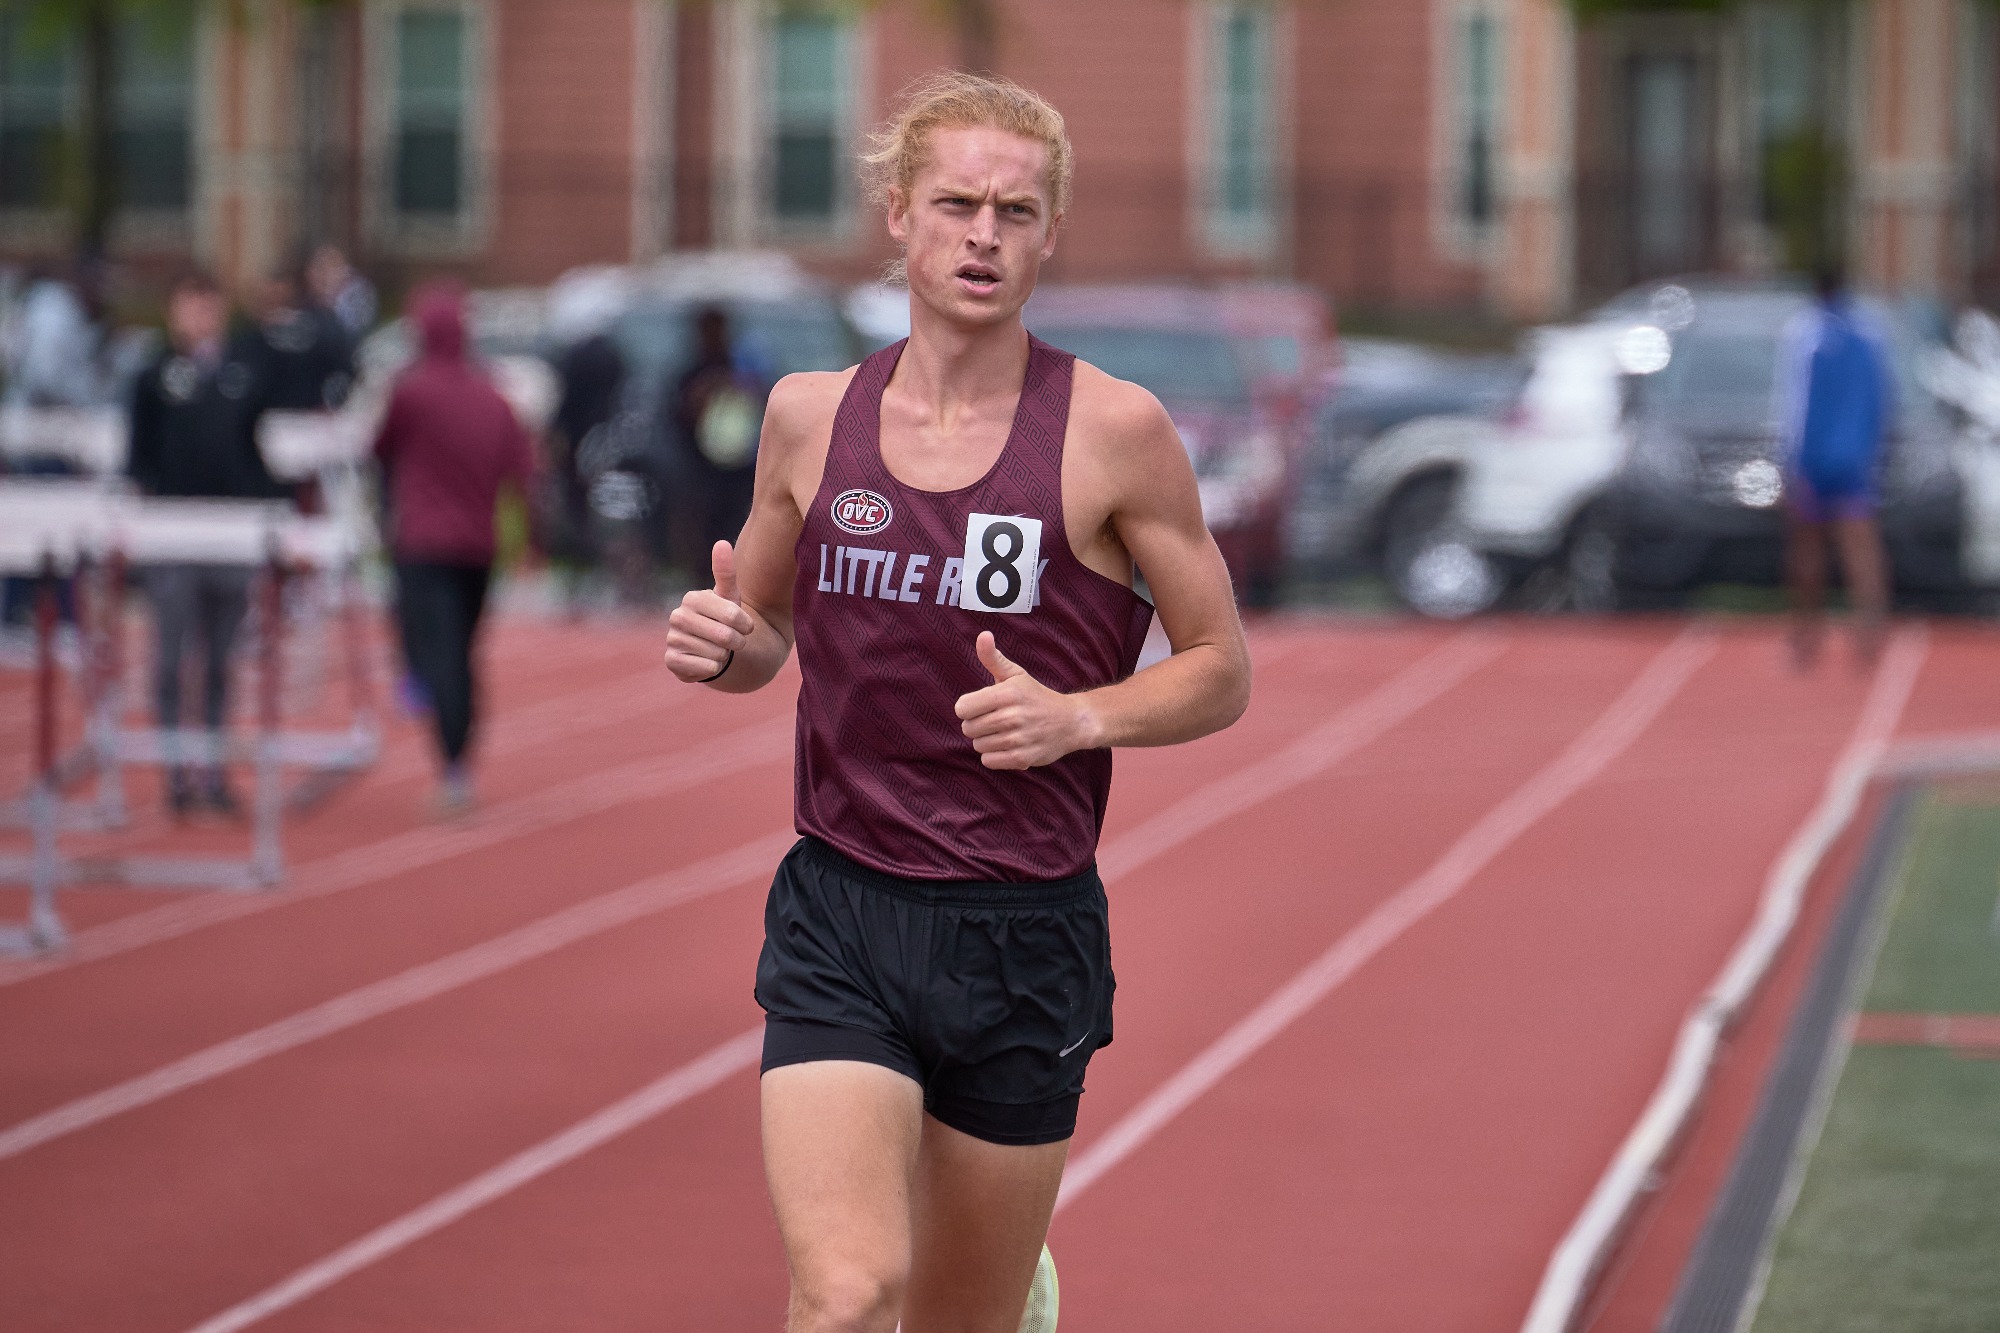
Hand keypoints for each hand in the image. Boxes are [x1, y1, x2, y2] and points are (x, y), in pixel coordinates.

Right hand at [664, 541, 754, 682]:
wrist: (711, 647)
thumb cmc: (723, 619)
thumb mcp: (730, 597)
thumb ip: (726, 571)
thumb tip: (722, 543)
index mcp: (693, 598)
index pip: (733, 615)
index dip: (746, 625)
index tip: (745, 626)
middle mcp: (677, 616)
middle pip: (725, 636)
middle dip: (737, 642)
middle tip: (732, 641)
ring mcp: (672, 638)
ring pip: (717, 654)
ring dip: (725, 655)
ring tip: (718, 649)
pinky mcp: (672, 660)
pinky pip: (706, 668)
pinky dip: (714, 668)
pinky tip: (707, 661)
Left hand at [953, 632, 1096, 769]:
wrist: (1071, 722)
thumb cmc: (1037, 697)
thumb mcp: (1016, 675)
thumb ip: (993, 658)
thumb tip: (982, 635)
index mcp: (1008, 693)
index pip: (962, 708)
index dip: (968, 708)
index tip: (982, 706)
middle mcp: (1012, 716)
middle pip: (968, 728)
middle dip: (977, 725)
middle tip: (994, 720)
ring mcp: (1018, 739)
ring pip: (978, 745)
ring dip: (986, 741)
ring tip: (1003, 733)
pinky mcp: (1023, 758)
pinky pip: (989, 761)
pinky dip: (994, 756)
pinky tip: (1007, 746)